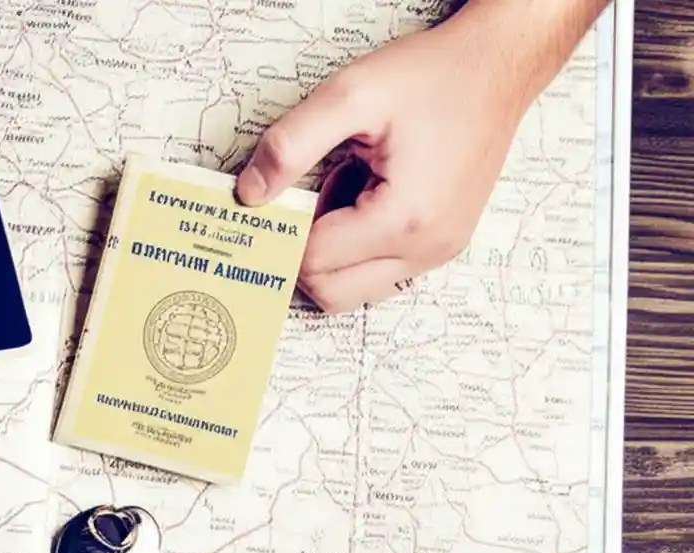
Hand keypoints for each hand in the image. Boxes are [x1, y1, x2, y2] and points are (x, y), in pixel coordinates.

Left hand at [234, 2, 582, 313]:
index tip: (274, 195)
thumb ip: (289, 147)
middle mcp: (427, 248)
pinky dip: (357, 242)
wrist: (497, 66)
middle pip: (330, 293)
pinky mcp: (441, 244)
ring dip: (331, 248)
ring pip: (354, 288)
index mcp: (404, 219)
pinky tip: (365, 189)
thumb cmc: (432, 76)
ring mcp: (438, 251)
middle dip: (304, 251)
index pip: (313, 262)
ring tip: (345, 183)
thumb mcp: (349, 96)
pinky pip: (380, 268)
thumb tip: (249, 194)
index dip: (283, 231)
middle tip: (305, 194)